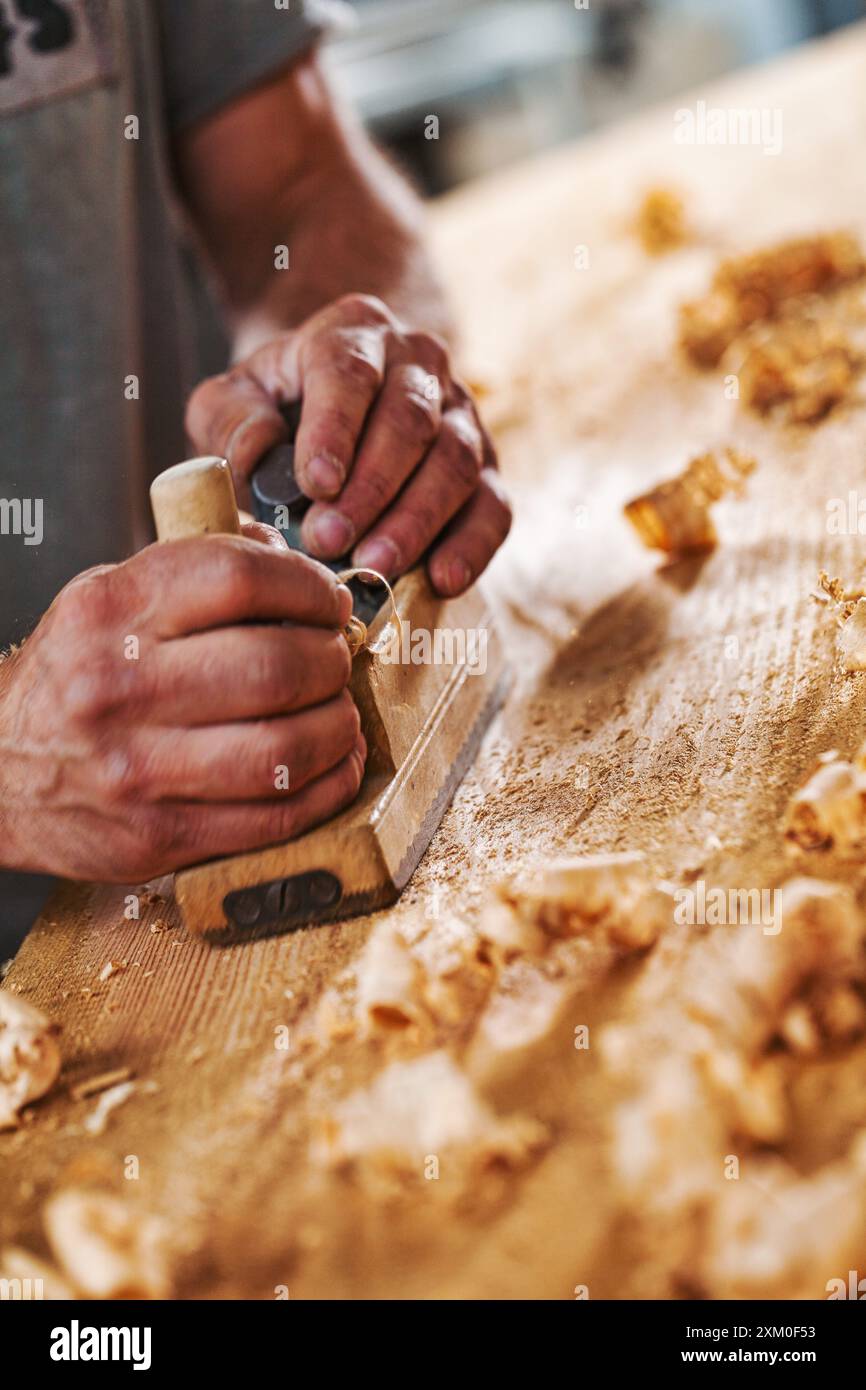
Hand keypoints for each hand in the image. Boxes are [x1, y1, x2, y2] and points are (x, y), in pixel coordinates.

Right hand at [0, 527, 365, 881]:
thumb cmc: (69, 680)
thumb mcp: (104, 601)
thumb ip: (192, 570)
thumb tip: (287, 556)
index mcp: (108, 613)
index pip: (238, 578)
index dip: (307, 585)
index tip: (327, 600)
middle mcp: (119, 688)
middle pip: (275, 665)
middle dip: (330, 658)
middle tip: (335, 656)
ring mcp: (139, 770)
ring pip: (285, 748)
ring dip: (337, 725)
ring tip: (337, 710)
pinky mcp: (161, 837)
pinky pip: (275, 816)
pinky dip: (325, 786)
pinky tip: (333, 763)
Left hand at [186, 294, 511, 595]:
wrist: (332, 406)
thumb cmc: (276, 410)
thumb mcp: (233, 400)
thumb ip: (230, 420)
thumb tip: (259, 452)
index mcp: (354, 332)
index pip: (349, 374)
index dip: (335, 430)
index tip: (316, 484)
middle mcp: (419, 362)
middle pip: (409, 421)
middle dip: (371, 488)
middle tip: (330, 540)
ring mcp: (461, 414)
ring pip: (456, 463)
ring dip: (416, 520)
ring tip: (374, 566)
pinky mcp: (486, 468)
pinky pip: (493, 506)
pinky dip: (472, 545)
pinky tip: (443, 580)